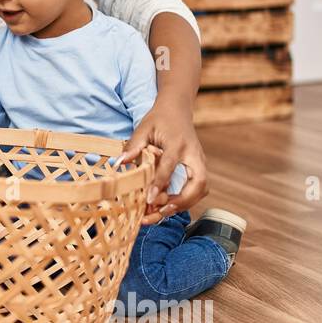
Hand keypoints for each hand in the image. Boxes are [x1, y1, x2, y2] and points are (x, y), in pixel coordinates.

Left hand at [117, 99, 208, 224]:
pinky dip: (186, 200)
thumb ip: (134, 146)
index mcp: (178, 143)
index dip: (160, 183)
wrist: (177, 110)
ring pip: (202, 189)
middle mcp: (194, 154)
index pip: (171, 166)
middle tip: (163, 211)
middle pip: (199, 182)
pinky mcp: (199, 167)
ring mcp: (200, 161)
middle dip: (183, 201)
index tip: (150, 199)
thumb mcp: (143, 128)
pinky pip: (198, 188)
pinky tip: (169, 206)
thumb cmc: (159, 119)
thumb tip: (120, 163)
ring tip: (163, 212)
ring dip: (185, 203)